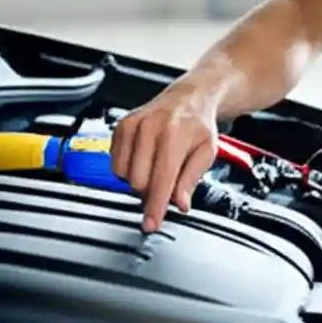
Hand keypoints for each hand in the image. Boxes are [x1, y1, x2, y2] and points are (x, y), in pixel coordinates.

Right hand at [110, 84, 218, 230]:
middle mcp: (149, 127)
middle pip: (139, 181)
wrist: (188, 98)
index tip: (151, 224)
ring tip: (156, 166)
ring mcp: (132, 125)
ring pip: (124, 175)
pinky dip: (127, 170)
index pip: (161, 179)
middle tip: (166, 183)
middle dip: (151, 191)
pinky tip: (144, 159)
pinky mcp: (120, 126)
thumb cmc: (198, 126)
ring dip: (139, 180)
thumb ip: (191, 178)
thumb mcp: (207, 152)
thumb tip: (180, 203)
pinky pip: (114, 163)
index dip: (155, 206)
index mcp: (174, 134)